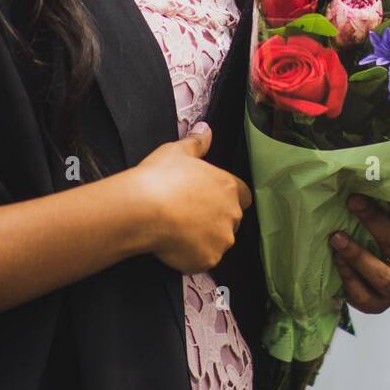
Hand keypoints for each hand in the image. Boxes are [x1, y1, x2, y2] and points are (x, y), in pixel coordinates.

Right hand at [133, 122, 251, 273]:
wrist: (145, 209)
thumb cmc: (162, 176)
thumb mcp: (177, 152)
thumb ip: (196, 142)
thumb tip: (206, 129)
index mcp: (229, 187)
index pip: (244, 195)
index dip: (227, 197)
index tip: (209, 198)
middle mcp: (231, 214)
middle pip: (230, 220)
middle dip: (214, 219)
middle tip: (188, 214)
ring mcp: (221, 240)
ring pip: (217, 242)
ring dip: (204, 239)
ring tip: (178, 231)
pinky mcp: (208, 260)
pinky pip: (202, 260)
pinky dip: (190, 256)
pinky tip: (172, 245)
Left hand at [329, 194, 389, 313]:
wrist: (361, 281)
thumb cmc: (369, 240)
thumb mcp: (379, 223)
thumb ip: (377, 205)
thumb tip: (357, 174)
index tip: (378, 184)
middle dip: (374, 221)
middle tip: (352, 200)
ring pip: (383, 275)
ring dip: (358, 255)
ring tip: (336, 237)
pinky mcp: (377, 305)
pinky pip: (363, 294)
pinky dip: (348, 277)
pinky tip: (336, 260)